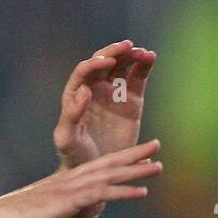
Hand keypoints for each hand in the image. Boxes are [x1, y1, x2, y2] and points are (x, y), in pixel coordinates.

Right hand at [0, 139, 161, 217]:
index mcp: (63, 184)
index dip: (119, 161)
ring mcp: (68, 190)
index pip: (96, 169)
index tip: (138, 155)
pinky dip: (123, 192)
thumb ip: (75, 212)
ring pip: (108, 176)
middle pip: (106, 165)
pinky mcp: (66, 202)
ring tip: (158, 164)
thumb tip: (96, 207)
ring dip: (135, 170)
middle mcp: (68, 182)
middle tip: (156, 145)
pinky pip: (101, 194)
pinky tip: (141, 191)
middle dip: (133, 156)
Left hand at [53, 40, 155, 169]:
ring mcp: (113, 93)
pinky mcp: (132, 100)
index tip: (107, 62)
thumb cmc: (75, 156)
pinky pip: (138, 77)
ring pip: (122, 65)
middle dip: (114, 51)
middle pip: (104, 62)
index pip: (84, 71)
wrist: (97, 170)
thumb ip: (70, 116)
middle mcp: (94, 89)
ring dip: (131, 55)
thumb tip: (83, 91)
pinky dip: (144, 66)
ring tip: (142, 53)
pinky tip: (150, 58)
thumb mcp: (67, 139)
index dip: (95, 64)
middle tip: (126, 46)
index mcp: (75, 95)